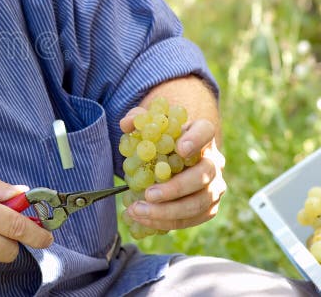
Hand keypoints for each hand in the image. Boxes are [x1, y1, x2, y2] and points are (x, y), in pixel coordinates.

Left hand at [120, 109, 226, 229]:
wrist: (172, 160)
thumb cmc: (160, 139)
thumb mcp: (147, 124)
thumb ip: (137, 118)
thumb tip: (126, 124)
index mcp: (201, 134)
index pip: (205, 132)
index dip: (196, 140)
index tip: (180, 149)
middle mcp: (214, 161)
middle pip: (204, 174)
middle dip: (176, 188)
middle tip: (149, 194)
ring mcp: (215, 186)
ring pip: (199, 202)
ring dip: (168, 211)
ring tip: (139, 211)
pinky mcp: (209, 207)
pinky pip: (193, 219)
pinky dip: (168, 221)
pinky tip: (145, 219)